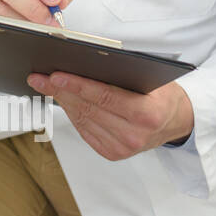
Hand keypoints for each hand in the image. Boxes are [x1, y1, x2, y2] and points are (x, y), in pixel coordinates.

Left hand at [27, 72, 193, 159]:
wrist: (176, 121)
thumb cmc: (162, 95)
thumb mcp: (149, 79)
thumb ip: (120, 73)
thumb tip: (81, 61)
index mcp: (147, 114)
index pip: (104, 97)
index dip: (77, 86)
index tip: (54, 76)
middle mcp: (135, 135)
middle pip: (88, 108)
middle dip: (60, 91)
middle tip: (38, 77)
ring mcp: (123, 148)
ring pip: (83, 120)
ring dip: (62, 101)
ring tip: (44, 85)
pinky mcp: (112, 153)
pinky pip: (84, 130)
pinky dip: (72, 114)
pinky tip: (62, 100)